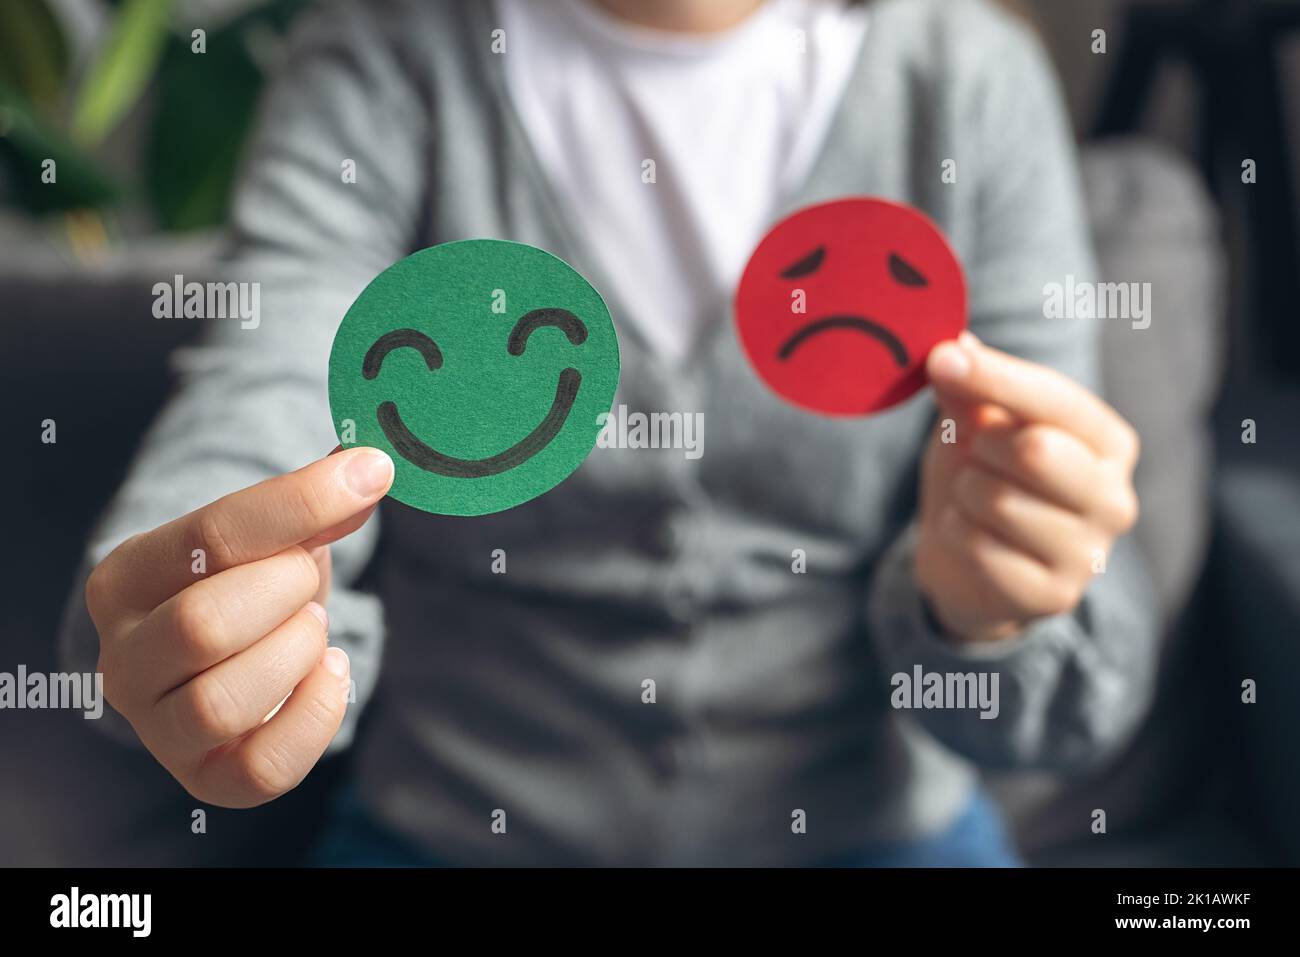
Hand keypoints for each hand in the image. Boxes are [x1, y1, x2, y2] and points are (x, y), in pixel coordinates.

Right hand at [85, 447, 393, 806]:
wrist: (235, 655)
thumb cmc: (252, 584)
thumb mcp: (276, 534)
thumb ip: (317, 504)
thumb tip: (366, 467)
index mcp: (125, 577)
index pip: (211, 533)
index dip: (302, 501)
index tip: (369, 473)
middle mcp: (121, 657)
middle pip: (203, 626)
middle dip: (285, 593)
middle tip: (305, 582)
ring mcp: (156, 728)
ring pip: (221, 704)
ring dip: (294, 655)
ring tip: (310, 629)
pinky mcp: (204, 780)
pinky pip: (261, 772)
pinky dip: (315, 717)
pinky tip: (328, 673)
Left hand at [914, 332, 1139, 643]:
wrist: (968, 569)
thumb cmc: (981, 479)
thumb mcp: (973, 427)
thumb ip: (971, 391)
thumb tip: (957, 345)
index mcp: (1108, 442)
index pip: (1053, 397)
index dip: (994, 375)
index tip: (941, 358)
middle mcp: (1115, 497)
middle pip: (1034, 449)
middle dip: (981, 445)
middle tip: (974, 454)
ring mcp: (1089, 553)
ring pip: (995, 498)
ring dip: (963, 494)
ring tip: (974, 502)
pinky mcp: (1053, 596)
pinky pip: (976, 545)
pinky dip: (955, 534)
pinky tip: (971, 540)